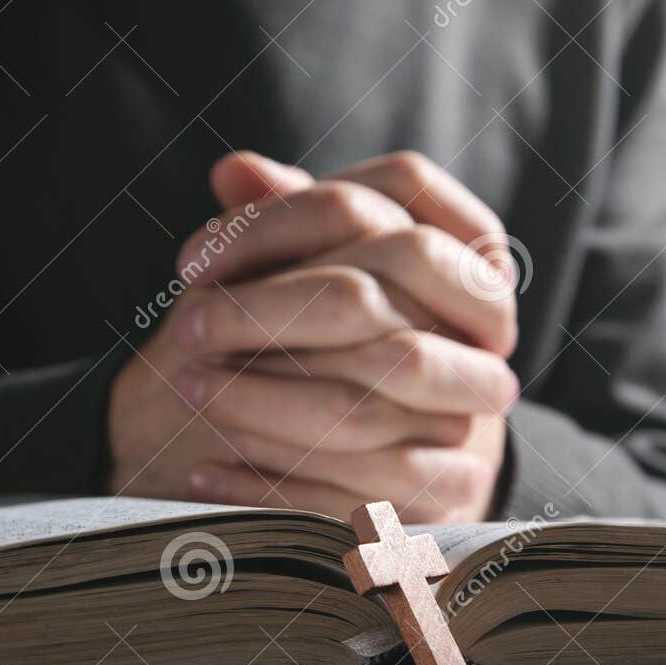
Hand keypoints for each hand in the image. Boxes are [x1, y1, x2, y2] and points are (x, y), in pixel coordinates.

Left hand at [107, 152, 518, 521]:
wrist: (411, 454)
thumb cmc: (348, 339)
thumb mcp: (324, 270)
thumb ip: (287, 216)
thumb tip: (233, 169)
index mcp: (462, 258)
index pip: (368, 210)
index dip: (274, 225)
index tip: (192, 260)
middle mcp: (482, 333)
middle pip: (363, 304)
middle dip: (260, 314)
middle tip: (182, 328)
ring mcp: (471, 417)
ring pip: (355, 408)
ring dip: (254, 402)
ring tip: (186, 390)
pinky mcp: (448, 494)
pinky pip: (350, 496)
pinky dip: (265, 485)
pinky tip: (202, 475)